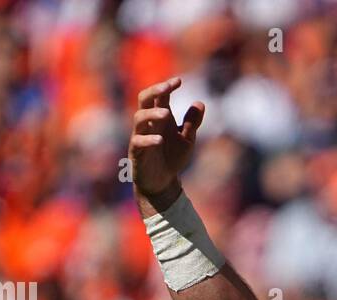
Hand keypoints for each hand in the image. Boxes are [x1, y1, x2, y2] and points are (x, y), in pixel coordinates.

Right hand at [129, 76, 204, 208]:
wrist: (162, 182)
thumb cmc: (172, 158)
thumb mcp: (187, 140)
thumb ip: (192, 123)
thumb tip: (200, 103)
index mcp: (160, 118)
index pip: (160, 97)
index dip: (167, 86)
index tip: (179, 80)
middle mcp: (148, 124)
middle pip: (143, 100)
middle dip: (154, 91)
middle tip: (166, 87)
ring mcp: (140, 136)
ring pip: (139, 118)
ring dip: (152, 114)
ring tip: (166, 113)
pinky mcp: (136, 152)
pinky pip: (138, 142)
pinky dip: (148, 139)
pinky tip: (160, 140)